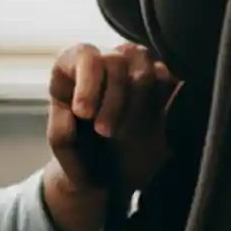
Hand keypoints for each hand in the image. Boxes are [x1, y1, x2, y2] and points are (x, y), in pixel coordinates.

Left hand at [46, 42, 178, 192]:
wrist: (108, 176)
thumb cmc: (79, 154)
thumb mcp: (62, 146)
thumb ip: (62, 130)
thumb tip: (77, 112)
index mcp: (71, 71)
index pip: (83, 54)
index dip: (87, 81)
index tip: (84, 114)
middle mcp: (103, 63)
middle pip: (115, 60)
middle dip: (112, 100)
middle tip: (104, 132)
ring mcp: (132, 70)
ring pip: (143, 64)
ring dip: (137, 99)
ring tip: (123, 132)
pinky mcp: (160, 84)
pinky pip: (169, 75)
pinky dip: (163, 94)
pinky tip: (153, 117)